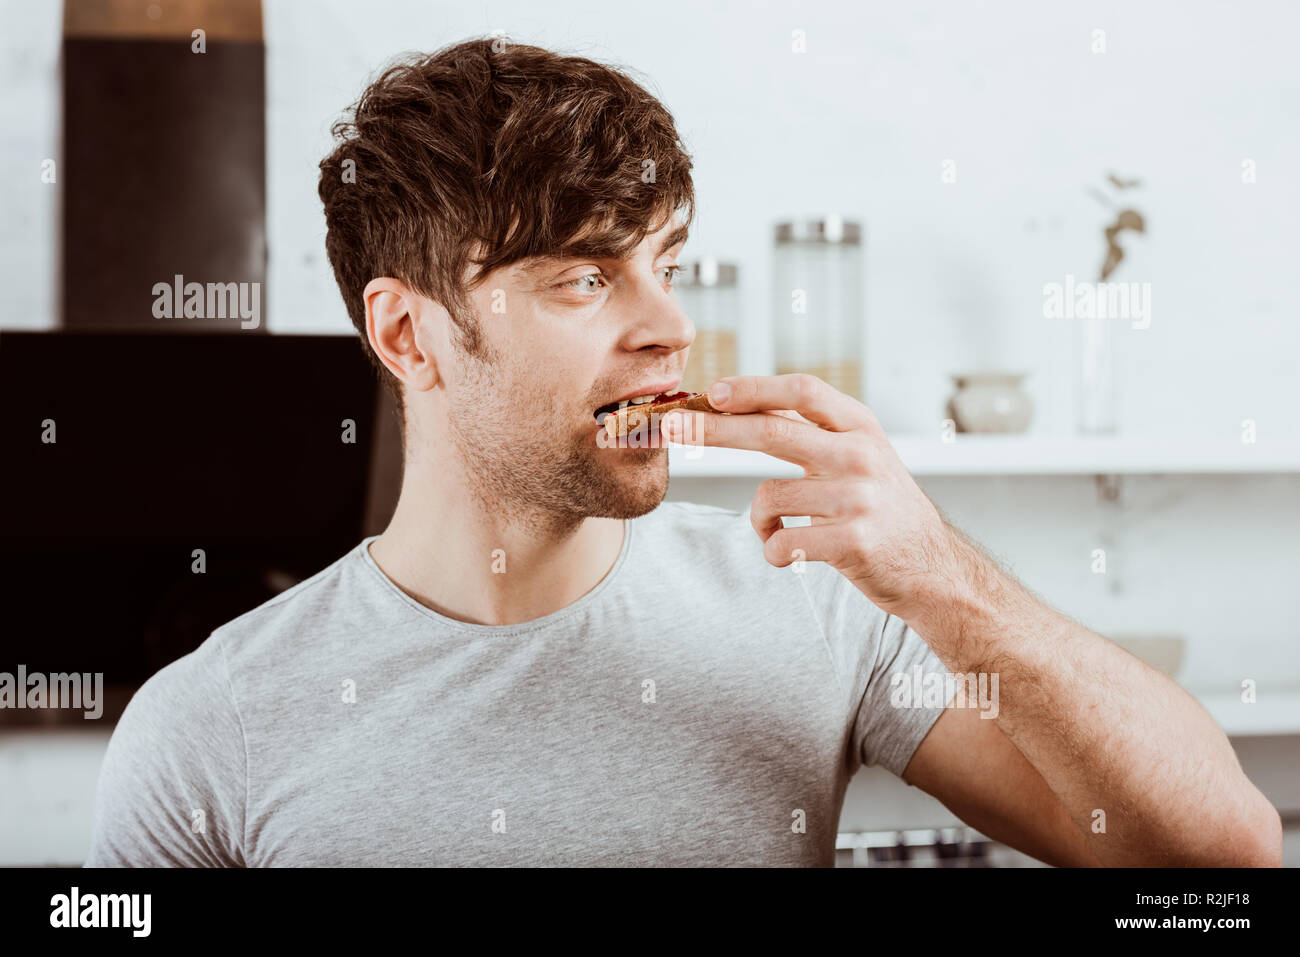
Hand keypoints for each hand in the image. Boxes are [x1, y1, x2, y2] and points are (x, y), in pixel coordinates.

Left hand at [661, 373, 967, 622]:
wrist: (933, 570)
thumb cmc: (881, 510)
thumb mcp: (860, 457)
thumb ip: (811, 433)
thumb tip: (734, 405)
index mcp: (861, 428)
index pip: (803, 392)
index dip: (754, 389)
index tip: (712, 391)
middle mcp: (861, 456)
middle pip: (771, 433)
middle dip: (712, 429)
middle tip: (670, 427)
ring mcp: (858, 499)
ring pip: (767, 498)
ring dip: (760, 521)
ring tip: (783, 532)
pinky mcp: (852, 542)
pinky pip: (780, 542)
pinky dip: (773, 551)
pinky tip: (794, 556)